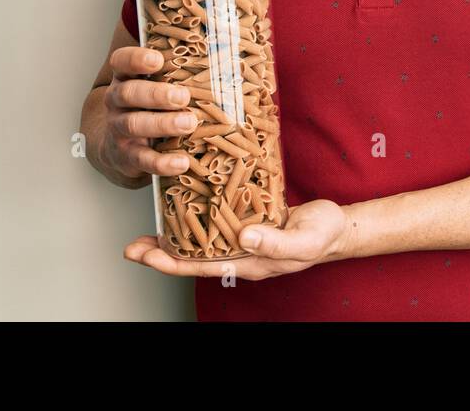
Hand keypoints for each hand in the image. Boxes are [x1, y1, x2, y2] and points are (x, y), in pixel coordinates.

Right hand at [98, 45, 197, 182]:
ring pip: (133, 124)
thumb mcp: (155, 85)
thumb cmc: (149, 106)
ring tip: (189, 124)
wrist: (119, 147)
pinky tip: (182, 162)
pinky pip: (142, 159)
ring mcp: (118, 129)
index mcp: (126, 78)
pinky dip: (162, 162)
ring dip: (162, 124)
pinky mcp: (126, 156)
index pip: (121, 62)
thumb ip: (179, 72)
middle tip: (183, 97)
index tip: (157, 59)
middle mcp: (116, 101)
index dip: (135, 59)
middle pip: (128, 93)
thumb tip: (229, 59)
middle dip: (156, 94)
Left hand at [124, 199, 353, 279]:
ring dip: (174, 233)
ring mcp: (242, 238)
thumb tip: (242, 238)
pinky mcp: (247, 220)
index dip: (171, 262)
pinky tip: (186, 202)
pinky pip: (216, 220)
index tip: (145, 257)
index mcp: (248, 262)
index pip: (200, 266)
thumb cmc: (322, 235)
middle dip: (160, 253)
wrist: (337, 226)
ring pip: (200, 239)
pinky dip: (197, 214)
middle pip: (192, 257)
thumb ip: (275, 242)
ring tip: (150, 225)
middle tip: (132, 247)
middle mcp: (239, 252)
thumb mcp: (303, 240)